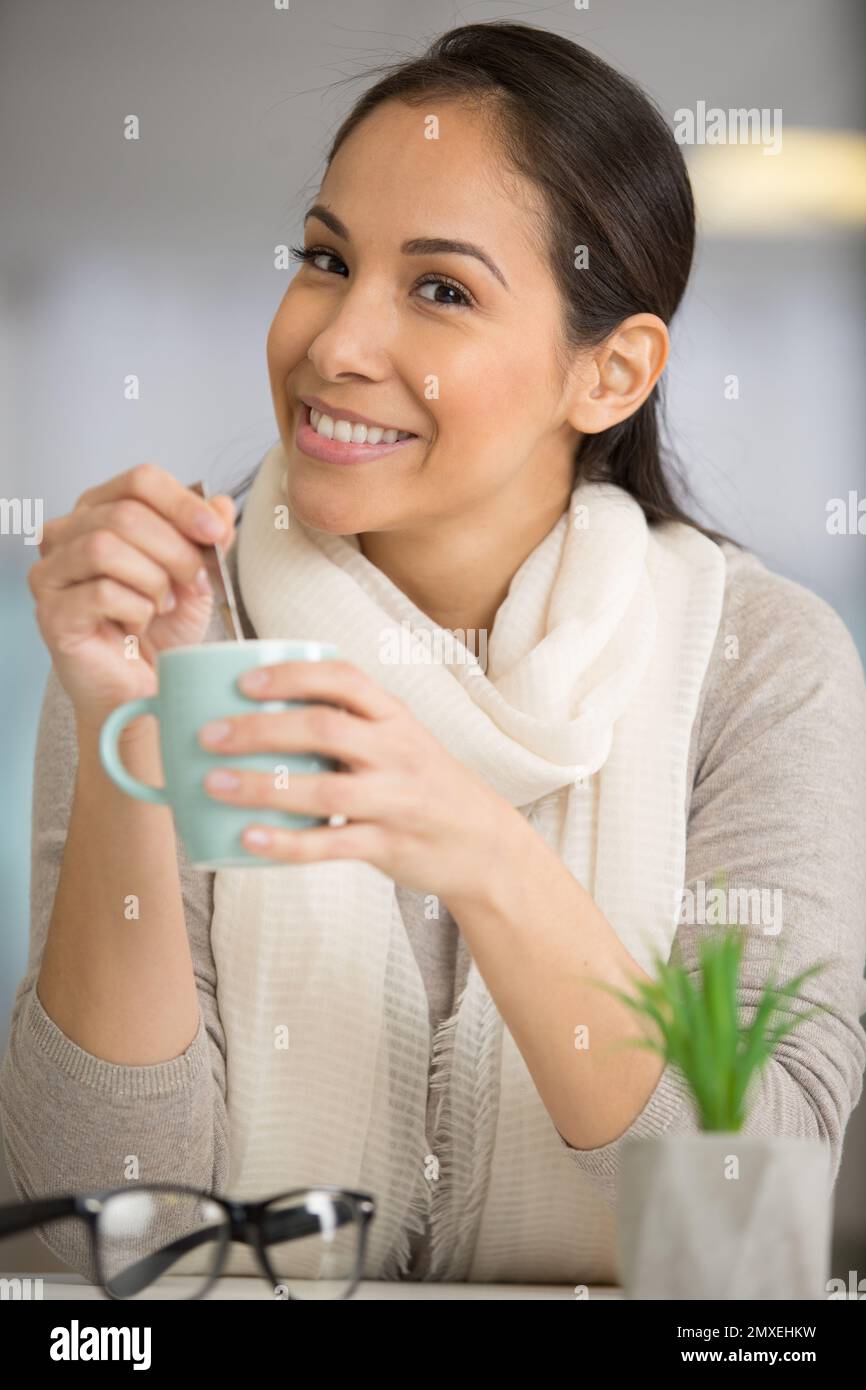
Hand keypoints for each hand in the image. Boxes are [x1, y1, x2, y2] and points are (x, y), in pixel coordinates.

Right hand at [28, 463, 235, 733]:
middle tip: (196, 584)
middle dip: (175, 551)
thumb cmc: (162, 630)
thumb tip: (221, 505)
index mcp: (100, 510)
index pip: (139, 481)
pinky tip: (138, 625)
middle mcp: (66, 533)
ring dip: (152, 580)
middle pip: (125, 514)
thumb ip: (209, 538)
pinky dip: (135, 609)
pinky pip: (101, 592)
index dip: (183, 503)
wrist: (145, 687)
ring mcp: (51, 572)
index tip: (215, 533)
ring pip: (105, 547)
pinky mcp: (51, 612)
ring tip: (163, 606)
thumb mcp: (198, 576)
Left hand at [198, 657, 515, 901]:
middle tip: (208, 735)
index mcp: (395, 717)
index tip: (243, 681)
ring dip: (262, 787)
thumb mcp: (398, 741)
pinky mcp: (390, 845)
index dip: (291, 676)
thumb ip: (347, 726)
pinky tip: (248, 839)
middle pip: (324, 729)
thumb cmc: (423, 786)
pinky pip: (332, 844)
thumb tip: (259, 715)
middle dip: (260, 729)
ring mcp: (395, 799)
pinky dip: (287, 843)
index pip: (344, 679)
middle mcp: (397, 752)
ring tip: (214, 784)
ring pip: (324, 789)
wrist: (484, 844)